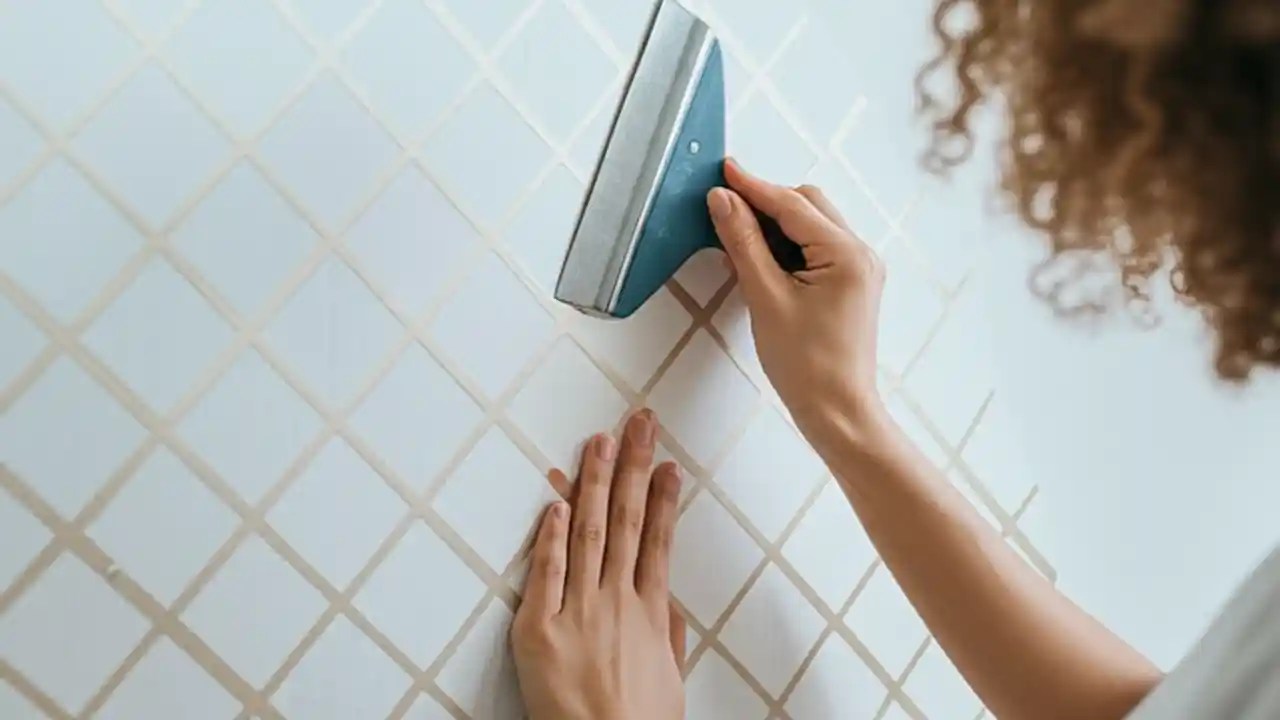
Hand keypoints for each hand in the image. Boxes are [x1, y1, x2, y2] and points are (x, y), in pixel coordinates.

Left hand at [511, 410, 685, 719]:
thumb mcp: (669, 679)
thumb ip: (666, 636)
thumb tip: (666, 604)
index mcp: (651, 616)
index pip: (659, 541)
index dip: (663, 498)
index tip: (668, 465)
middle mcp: (617, 604)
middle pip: (627, 522)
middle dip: (633, 468)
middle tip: (638, 426)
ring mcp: (579, 614)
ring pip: (589, 534)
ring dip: (594, 484)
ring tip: (600, 443)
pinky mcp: (540, 632)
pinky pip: (546, 574)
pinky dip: (552, 537)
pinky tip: (557, 503)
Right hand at [708, 159, 886, 429]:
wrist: (837, 412)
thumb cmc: (806, 366)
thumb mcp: (766, 298)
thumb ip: (744, 243)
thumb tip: (723, 201)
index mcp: (846, 254)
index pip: (792, 205)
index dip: (753, 186)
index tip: (724, 170)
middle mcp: (860, 254)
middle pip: (808, 205)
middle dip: (766, 201)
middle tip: (724, 205)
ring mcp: (859, 269)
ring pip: (813, 224)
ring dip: (776, 222)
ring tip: (737, 233)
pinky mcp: (850, 284)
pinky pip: (817, 247)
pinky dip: (788, 244)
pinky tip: (760, 257)